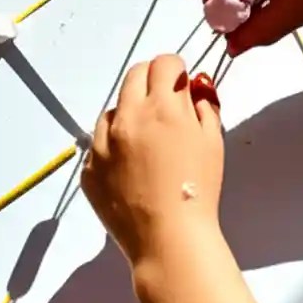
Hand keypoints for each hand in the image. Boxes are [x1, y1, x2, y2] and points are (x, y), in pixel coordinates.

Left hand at [81, 55, 224, 267]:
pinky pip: (98, 144)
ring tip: (146, 141)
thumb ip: (205, 106)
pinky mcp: (89, 168)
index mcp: (162, 108)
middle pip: (134, 76)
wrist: (169, 239)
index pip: (163, 63)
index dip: (175, 69)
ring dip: (129, 113)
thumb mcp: (213, 143)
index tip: (180, 82)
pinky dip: (113, 146)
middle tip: (163, 101)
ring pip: (112, 110)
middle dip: (151, 80)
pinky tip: (131, 168)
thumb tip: (195, 88)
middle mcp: (127, 118)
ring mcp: (102, 144)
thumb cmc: (198, 192)